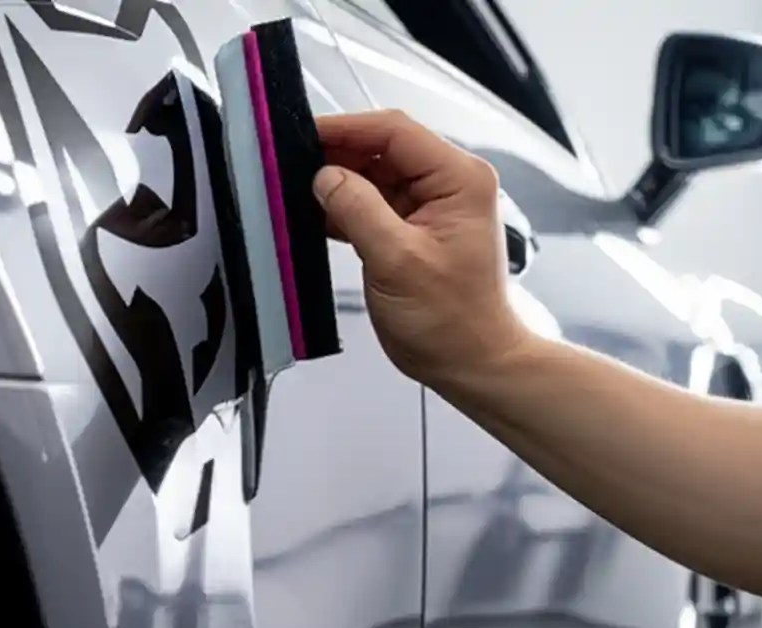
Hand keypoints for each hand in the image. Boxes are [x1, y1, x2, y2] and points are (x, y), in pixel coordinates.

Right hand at [313, 110, 530, 390]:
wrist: (473, 364)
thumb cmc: (450, 320)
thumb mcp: (397, 261)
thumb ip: (358, 210)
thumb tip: (323, 176)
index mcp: (458, 178)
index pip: (394, 132)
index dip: (345, 129)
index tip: (302, 135)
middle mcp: (448, 183)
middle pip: (382, 149)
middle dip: (336, 156)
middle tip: (288, 166)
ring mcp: (430, 207)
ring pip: (373, 176)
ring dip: (336, 183)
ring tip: (294, 190)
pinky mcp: (412, 230)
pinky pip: (372, 204)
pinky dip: (343, 209)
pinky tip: (313, 216)